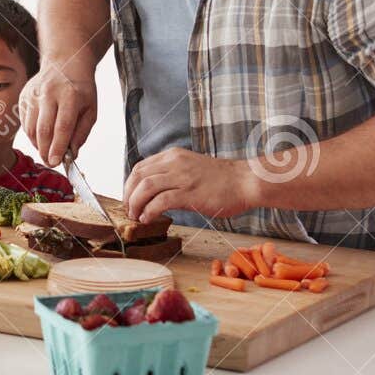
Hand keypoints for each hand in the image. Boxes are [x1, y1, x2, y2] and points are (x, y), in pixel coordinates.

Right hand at [18, 60, 97, 166]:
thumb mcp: (90, 109)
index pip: (62, 126)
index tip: (57, 161)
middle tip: (51, 162)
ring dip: (38, 145)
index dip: (58, 147)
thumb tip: (71, 153)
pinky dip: (32, 135)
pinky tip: (41, 136)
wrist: (65, 62)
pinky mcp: (23, 97)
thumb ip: (82, 133)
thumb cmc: (80, 88)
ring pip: (31, 128)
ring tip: (47, 150)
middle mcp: (48, 93)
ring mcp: (33, 94)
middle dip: (45, 151)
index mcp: (70, 95)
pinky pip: (25, 123)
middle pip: (43, 129)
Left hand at [123, 148, 262, 224]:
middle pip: (138, 176)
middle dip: (128, 195)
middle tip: (129, 210)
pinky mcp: (190, 193)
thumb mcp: (191, 167)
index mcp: (173, 156)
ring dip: (135, 204)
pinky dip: (149, 211)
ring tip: (136, 216)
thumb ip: (173, 174)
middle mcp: (174, 163)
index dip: (129, 184)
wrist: (245, 181)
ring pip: (145, 187)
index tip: (129, 198)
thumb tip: (154, 191)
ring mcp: (182, 177)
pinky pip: (161, 201)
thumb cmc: (222, 179)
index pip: (140, 167)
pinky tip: (148, 219)